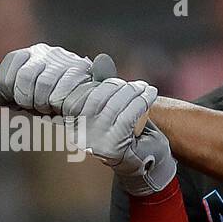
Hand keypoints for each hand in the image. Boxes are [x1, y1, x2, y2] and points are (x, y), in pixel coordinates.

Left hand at [0, 44, 91, 115]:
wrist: (89, 106)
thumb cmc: (54, 102)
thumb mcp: (26, 101)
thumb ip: (6, 97)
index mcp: (31, 55)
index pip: (10, 63)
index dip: (7, 85)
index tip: (15, 98)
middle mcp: (48, 53)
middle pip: (25, 77)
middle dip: (27, 98)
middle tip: (37, 105)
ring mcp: (67, 61)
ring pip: (44, 87)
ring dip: (45, 104)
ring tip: (54, 106)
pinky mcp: (85, 72)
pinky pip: (63, 94)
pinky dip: (62, 106)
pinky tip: (68, 105)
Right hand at [63, 54, 176, 197]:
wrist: (148, 162)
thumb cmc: (129, 132)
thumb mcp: (114, 105)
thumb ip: (105, 85)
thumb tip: (100, 59)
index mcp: (73, 124)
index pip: (80, 95)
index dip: (102, 84)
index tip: (119, 82)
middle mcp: (78, 135)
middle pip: (96, 98)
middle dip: (120, 88)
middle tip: (138, 85)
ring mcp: (94, 144)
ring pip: (113, 106)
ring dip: (133, 94)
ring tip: (147, 89)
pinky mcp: (112, 149)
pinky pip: (127, 118)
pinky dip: (141, 103)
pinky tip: (149, 96)